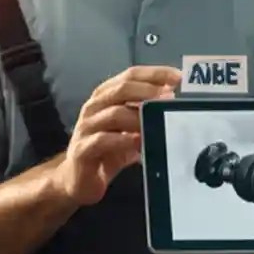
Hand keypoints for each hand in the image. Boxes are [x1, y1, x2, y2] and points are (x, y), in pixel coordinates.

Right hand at [52, 66, 180, 206]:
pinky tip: (139, 142)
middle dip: (149, 91)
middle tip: (170, 98)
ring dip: (139, 116)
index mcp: (106, 96)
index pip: (130, 75)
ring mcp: (86, 127)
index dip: (154, 73)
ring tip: (159, 120)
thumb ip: (146, 115)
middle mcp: (94, 106)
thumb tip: (174, 102)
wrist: (76, 179)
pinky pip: (103, 140)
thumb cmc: (106, 150)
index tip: (178, 77)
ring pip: (114, 113)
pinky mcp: (82, 150)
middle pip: (122, 88)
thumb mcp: (129, 130)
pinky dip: (123, 140)